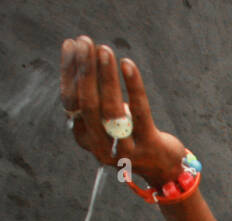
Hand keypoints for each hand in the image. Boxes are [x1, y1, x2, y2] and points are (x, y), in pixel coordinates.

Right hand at [60, 36, 187, 186]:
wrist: (163, 169)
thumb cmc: (131, 135)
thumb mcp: (107, 119)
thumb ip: (94, 97)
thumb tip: (81, 55)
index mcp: (84, 137)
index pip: (71, 101)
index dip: (69, 71)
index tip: (71, 44)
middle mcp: (100, 147)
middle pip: (87, 104)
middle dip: (85, 70)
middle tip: (85, 41)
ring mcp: (125, 149)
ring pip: (111, 110)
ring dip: (106, 77)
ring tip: (105, 50)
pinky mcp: (149, 145)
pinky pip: (140, 112)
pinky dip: (133, 86)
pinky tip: (128, 64)